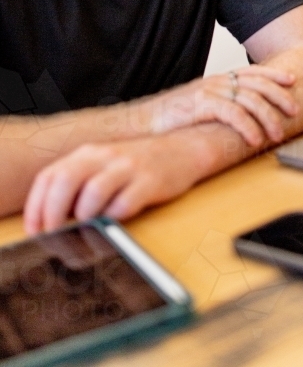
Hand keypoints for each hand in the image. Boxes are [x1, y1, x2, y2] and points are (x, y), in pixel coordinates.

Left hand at [24, 132, 208, 233]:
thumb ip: (77, 185)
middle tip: (53, 236)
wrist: (183, 150)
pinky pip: (126, 203)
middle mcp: (105, 156)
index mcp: (87, 153)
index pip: (49, 176)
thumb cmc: (136, 166)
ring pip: (93, 192)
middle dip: (53, 213)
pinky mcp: (150, 181)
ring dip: (85, 216)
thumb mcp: (102, 166)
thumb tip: (50, 221)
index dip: (36, 206)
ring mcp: (128, 167)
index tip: (35, 230)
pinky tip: (115, 222)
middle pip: (66, 181)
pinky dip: (115, 217)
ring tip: (88, 227)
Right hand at [134, 66, 298, 147]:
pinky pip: (233, 114)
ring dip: (267, 117)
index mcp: (216, 81)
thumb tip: (241, 116)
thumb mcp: (198, 107)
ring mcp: (209, 92)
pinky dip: (248, 127)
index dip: (273, 74)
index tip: (292, 81)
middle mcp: (215, 82)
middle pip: (257, 83)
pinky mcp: (201, 106)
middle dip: (279, 96)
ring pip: (250, 99)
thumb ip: (218, 106)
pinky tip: (255, 140)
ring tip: (276, 134)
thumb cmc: (169, 119)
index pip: (251, 72)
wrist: (141, 122)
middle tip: (294, 110)